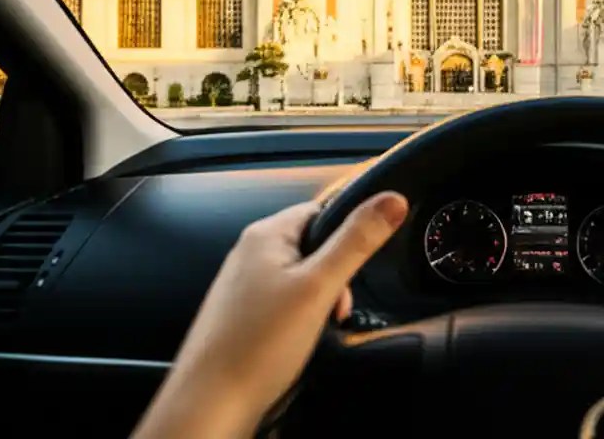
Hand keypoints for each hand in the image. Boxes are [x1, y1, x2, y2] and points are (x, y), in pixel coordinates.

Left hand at [133, 192, 408, 438]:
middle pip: (314, 247)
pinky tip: (297, 341)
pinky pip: (285, 302)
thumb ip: (356, 242)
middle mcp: (250, 253)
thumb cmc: (256, 346)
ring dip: (319, 301)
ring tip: (315, 328)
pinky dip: (300, 318)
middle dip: (335, 277)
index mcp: (266, 234)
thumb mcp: (319, 287)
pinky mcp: (244, 313)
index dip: (347, 236)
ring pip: (301, 278)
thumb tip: (392, 201)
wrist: (212, 402)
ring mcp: (244, 284)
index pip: (321, 210)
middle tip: (334, 307)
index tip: (357, 265)